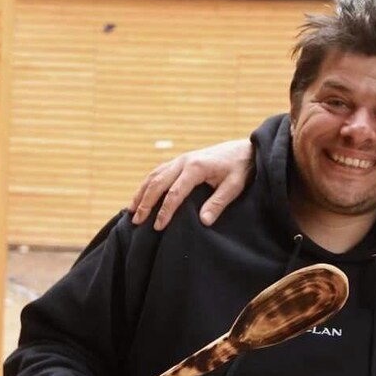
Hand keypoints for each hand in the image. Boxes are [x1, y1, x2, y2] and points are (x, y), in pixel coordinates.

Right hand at [129, 139, 253, 229]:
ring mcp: (180, 159)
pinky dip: (147, 184)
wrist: (244, 149)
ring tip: (131, 211)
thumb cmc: (241, 168)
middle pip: (157, 183)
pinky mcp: (181, 160)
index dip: (165, 211)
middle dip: (145, 203)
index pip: (175, 192)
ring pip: (154, 176)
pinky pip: (158, 172)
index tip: (158, 226)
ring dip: (141, 193)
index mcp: (196, 167)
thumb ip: (218, 203)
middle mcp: (184, 161)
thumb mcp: (235, 186)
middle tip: (137, 221)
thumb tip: (203, 221)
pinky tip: (141, 196)